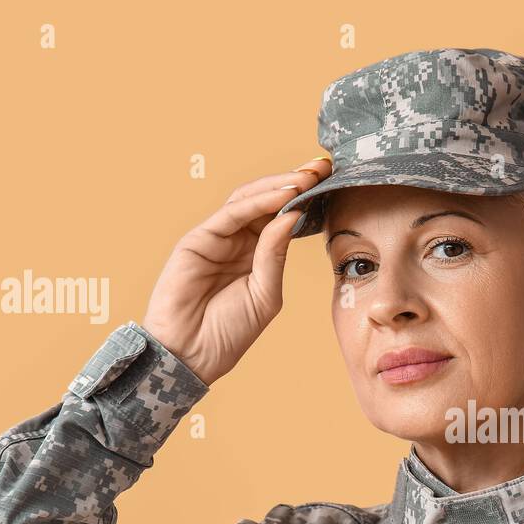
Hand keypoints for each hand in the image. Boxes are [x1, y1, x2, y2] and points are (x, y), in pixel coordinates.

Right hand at [140, 156, 332, 385]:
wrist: (191, 355)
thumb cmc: (228, 332)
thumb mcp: (265, 295)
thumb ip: (275, 255)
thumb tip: (293, 217)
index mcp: (256, 255)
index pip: (282, 218)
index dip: (306, 200)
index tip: (332, 184)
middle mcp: (237, 241)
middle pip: (267, 202)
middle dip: (295, 183)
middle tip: (323, 168)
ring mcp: (216, 238)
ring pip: (249, 201)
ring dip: (279, 186)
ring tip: (307, 178)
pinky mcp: (197, 239)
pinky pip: (231, 214)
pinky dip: (258, 202)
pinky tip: (284, 196)